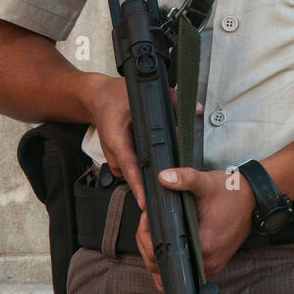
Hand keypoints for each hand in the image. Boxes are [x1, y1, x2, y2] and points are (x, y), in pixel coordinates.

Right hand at [88, 75, 201, 210]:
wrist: (95, 98)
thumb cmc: (114, 96)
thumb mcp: (141, 93)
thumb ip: (171, 99)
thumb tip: (197, 108)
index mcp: (117, 139)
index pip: (130, 166)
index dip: (139, 185)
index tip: (146, 200)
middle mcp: (113, 152)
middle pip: (132, 176)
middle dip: (149, 186)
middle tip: (167, 195)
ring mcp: (113, 158)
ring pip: (132, 176)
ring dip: (146, 179)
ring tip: (164, 182)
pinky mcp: (117, 160)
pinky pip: (131, 171)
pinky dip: (142, 171)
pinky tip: (154, 168)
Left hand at [136, 167, 254, 291]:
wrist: (254, 199)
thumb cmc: (231, 193)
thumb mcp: (206, 182)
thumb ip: (185, 179)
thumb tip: (163, 177)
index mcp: (202, 245)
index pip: (160, 256)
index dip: (146, 237)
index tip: (148, 217)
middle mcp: (206, 262)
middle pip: (161, 268)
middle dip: (148, 245)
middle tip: (149, 222)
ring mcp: (210, 266)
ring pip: (171, 274)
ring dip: (158, 256)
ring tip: (156, 233)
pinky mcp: (212, 264)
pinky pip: (185, 272)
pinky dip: (172, 261)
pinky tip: (168, 244)